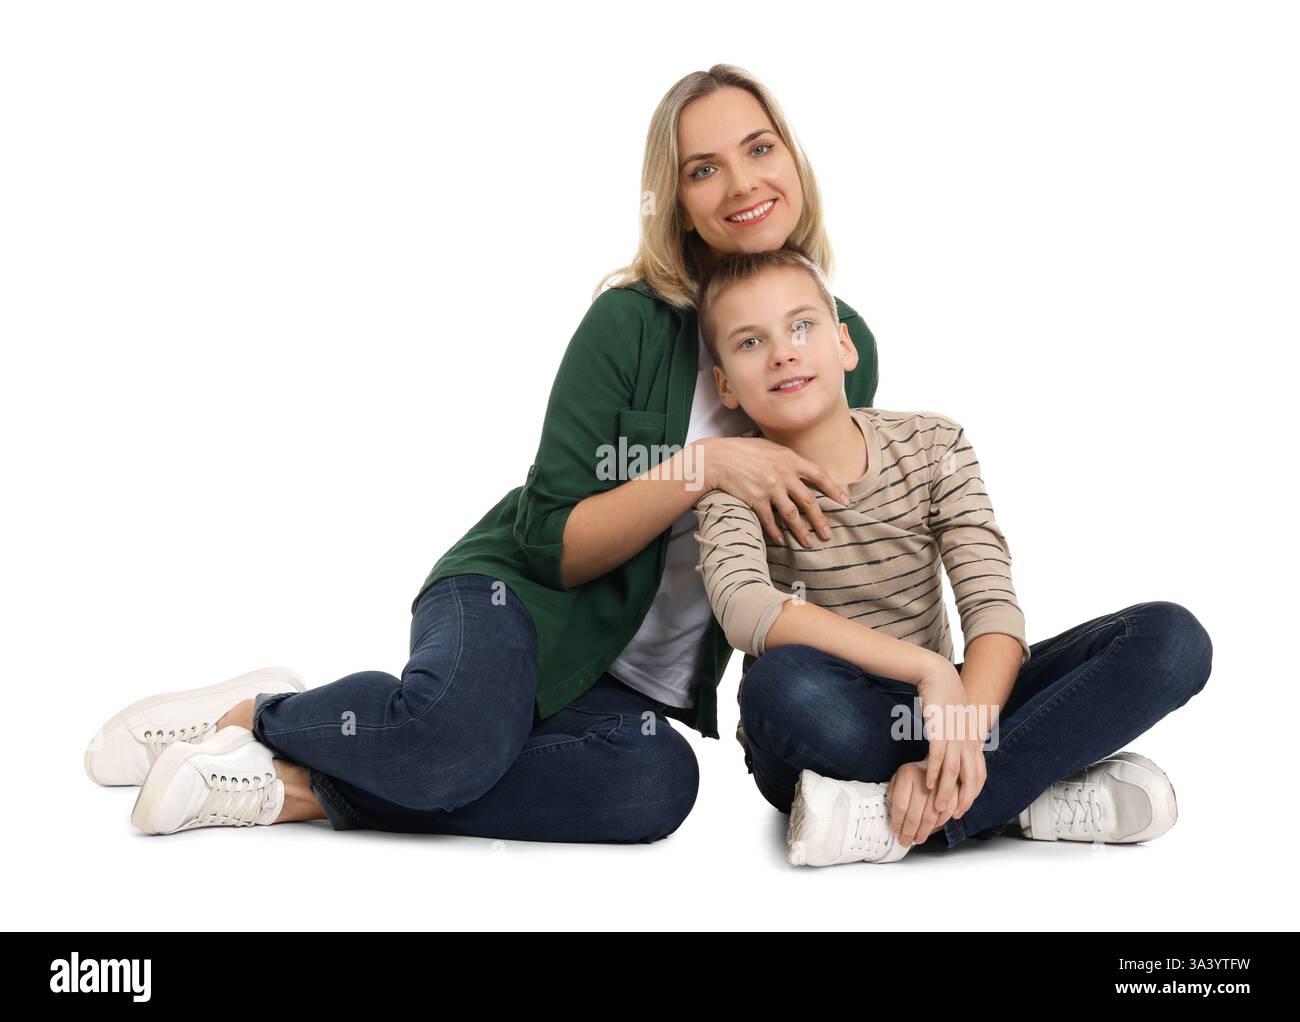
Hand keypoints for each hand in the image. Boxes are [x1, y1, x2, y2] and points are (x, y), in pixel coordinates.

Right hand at [697, 436, 850, 548]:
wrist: (715, 459)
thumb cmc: (741, 451)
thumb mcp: (767, 447)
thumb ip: (786, 458)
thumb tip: (801, 466)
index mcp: (789, 458)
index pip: (819, 475)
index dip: (834, 490)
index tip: (845, 502)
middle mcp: (783, 473)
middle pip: (809, 501)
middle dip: (820, 520)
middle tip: (828, 535)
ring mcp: (769, 488)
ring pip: (792, 515)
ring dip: (801, 532)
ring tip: (809, 544)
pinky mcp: (755, 500)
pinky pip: (770, 521)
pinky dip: (776, 533)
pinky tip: (781, 540)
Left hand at [885, 760, 947, 846]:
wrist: (938, 761)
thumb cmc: (915, 774)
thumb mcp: (899, 777)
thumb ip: (893, 792)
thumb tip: (891, 809)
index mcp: (907, 774)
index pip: (900, 805)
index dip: (898, 823)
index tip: (896, 832)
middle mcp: (923, 779)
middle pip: (915, 815)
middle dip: (909, 832)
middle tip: (905, 842)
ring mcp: (940, 785)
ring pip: (930, 818)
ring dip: (923, 833)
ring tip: (917, 840)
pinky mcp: (955, 790)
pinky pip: (947, 814)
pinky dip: (940, 824)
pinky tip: (932, 829)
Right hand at [913, 656, 987, 818]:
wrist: (939, 676)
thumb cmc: (946, 700)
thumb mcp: (958, 723)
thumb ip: (959, 740)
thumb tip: (956, 756)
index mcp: (973, 742)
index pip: (979, 776)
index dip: (972, 795)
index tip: (961, 809)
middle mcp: (968, 742)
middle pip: (970, 778)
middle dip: (962, 800)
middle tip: (952, 816)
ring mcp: (955, 737)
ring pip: (953, 772)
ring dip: (946, 792)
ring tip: (938, 808)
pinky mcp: (940, 730)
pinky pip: (938, 757)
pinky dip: (934, 773)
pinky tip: (929, 784)